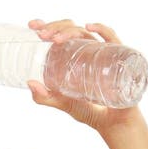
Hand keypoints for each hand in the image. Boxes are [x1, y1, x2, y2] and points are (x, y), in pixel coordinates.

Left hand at [26, 18, 143, 133]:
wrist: (113, 123)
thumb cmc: (90, 110)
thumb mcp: (63, 103)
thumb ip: (45, 97)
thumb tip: (29, 83)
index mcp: (75, 56)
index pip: (61, 33)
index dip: (48, 25)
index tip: (33, 26)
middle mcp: (88, 50)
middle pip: (72, 29)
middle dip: (55, 27)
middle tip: (42, 36)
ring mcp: (103, 52)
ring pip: (86, 32)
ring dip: (70, 30)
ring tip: (56, 39)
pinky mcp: (118, 57)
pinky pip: (112, 38)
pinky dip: (102, 29)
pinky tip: (89, 27)